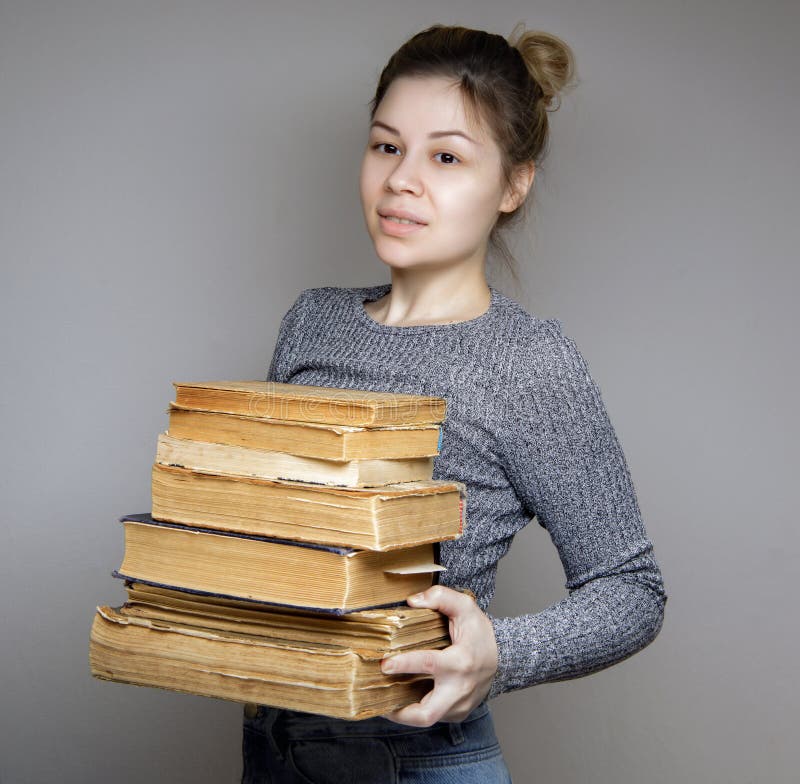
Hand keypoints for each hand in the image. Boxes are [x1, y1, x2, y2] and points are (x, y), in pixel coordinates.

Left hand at [380, 585, 497, 726]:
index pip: (428, 664)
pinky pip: (433, 715)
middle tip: (379, 697)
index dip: (403, 664)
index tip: (384, 663)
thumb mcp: (465, 607)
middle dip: (399, 712)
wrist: (503, 659)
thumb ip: (440, 597)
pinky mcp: (457, 713)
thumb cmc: (480, 633)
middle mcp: (459, 689)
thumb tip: (412, 601)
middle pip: (426, 714)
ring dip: (403, 711)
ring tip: (385, 695)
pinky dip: (416, 708)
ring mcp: (459, 705)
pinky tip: (404, 694)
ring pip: (426, 718)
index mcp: (460, 662)